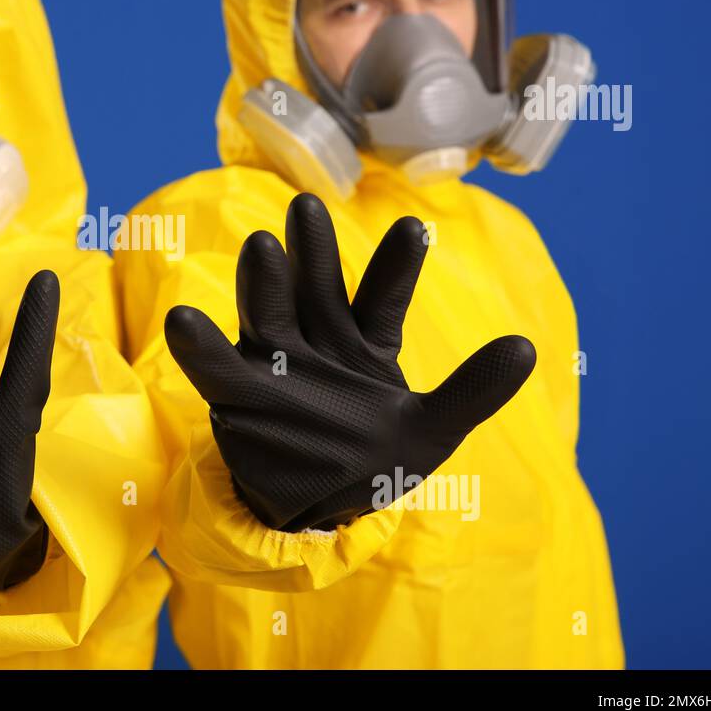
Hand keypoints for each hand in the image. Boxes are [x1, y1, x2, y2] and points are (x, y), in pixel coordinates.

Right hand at [164, 193, 535, 532]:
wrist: (312, 504)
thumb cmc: (372, 459)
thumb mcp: (431, 430)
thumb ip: (471, 391)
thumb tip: (528, 346)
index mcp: (365, 341)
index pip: (382, 297)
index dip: (396, 265)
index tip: (414, 226)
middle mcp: (317, 340)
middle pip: (314, 289)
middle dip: (312, 251)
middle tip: (307, 206)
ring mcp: (275, 361)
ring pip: (268, 314)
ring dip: (265, 282)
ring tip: (262, 246)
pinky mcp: (239, 391)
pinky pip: (216, 367)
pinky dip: (199, 346)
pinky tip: (182, 318)